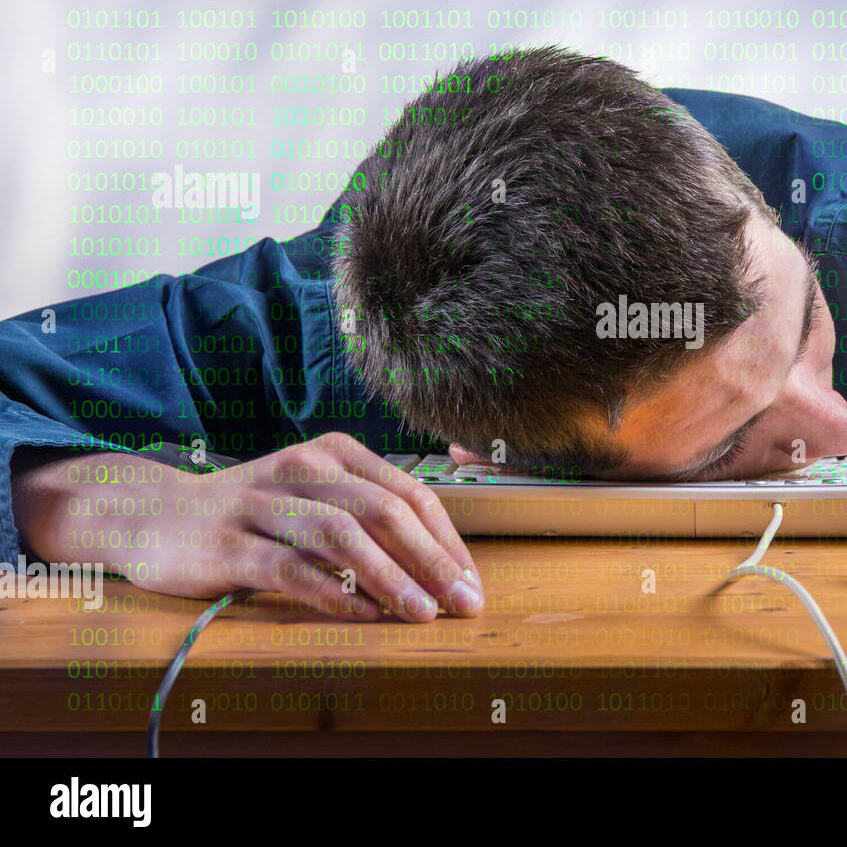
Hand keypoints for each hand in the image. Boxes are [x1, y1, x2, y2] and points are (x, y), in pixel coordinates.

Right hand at [14, 432, 483, 621]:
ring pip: (342, 536)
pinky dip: (334, 592)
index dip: (446, 541)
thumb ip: (369, 517)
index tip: (470, 583)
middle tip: (463, 602)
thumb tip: (441, 566)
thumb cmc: (254, 513)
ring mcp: (263, 503)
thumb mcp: (315, 497)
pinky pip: (292, 568)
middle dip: (432, 561)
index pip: (410, 493)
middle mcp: (303, 469)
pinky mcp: (229, 544)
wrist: (153, 515)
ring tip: (424, 613)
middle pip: (385, 511)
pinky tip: (365, 614)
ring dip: (391, 577)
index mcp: (334, 453)